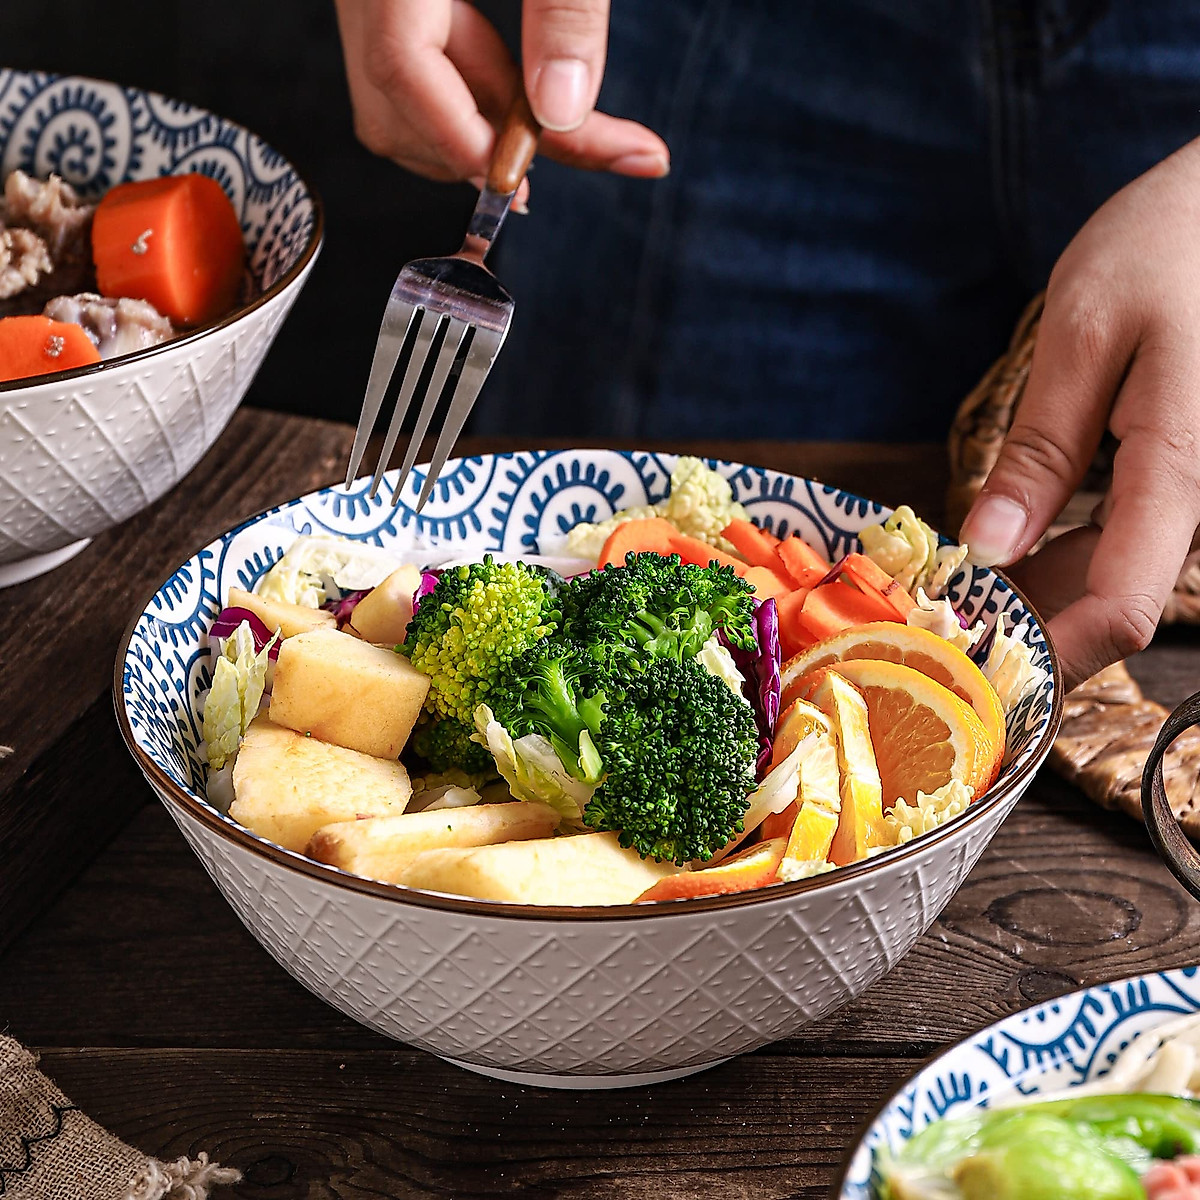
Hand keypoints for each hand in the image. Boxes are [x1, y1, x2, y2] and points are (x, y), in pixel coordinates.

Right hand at [333, 0, 669, 201]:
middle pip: (394, 104)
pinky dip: (472, 96)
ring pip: (399, 99)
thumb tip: (562, 113)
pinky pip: (415, 66)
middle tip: (589, 148)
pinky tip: (522, 92)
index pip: (401, 70)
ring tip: (562, 120)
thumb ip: (564, 10)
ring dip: (479, 129)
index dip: (463, 142)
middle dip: (481, 146)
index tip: (525, 183)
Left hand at [960, 139, 1199, 689]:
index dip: (1051, 655)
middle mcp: (1198, 497)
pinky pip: (1119, 544)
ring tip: (952, 588)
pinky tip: (1000, 551)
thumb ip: (1041, 448)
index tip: (968, 662)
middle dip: (1030, 630)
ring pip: (1115, 581)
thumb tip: (990, 547)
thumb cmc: (1162, 248)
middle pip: (1116, 606)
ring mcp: (1189, 494)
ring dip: (1038, 598)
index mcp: (1182, 465)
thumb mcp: (1084, 335)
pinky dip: (1058, 560)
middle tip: (935, 624)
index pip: (1125, 608)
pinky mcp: (1176, 480)